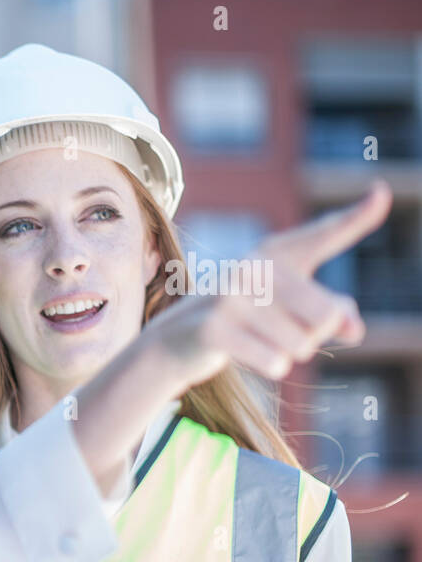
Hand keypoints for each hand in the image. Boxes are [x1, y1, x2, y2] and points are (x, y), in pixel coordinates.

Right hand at [141, 179, 391, 395]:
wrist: (179, 339)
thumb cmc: (245, 321)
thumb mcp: (291, 313)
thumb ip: (332, 314)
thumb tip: (354, 329)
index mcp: (276, 254)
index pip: (324, 235)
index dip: (357, 216)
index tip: (381, 193)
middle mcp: (254, 266)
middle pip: (326, 316)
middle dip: (314, 337)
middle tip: (283, 334)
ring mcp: (230, 295)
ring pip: (301, 345)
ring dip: (289, 356)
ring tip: (260, 343)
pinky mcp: (213, 327)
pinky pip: (275, 362)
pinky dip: (273, 367)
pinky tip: (254, 357)